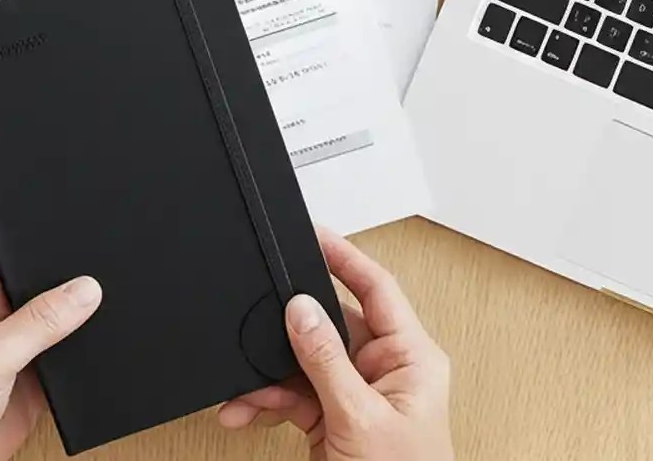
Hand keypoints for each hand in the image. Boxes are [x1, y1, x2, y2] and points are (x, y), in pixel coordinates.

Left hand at [0, 260, 101, 460]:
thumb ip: (39, 321)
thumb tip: (85, 289)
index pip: (27, 260)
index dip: (58, 266)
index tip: (86, 277)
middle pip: (50, 290)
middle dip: (71, 302)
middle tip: (81, 316)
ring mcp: (15, 342)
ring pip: (63, 323)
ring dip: (74, 333)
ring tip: (71, 346)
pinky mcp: (32, 370)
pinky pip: (67, 354)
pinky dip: (76, 359)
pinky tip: (74, 366)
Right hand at [217, 230, 452, 460]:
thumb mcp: (361, 417)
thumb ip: (327, 361)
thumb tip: (302, 310)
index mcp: (412, 357)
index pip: (377, 289)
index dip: (346, 257)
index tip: (315, 234)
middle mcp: (388, 370)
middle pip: (333, 325)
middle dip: (290, 329)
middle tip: (257, 318)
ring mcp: (360, 395)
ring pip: (306, 363)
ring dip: (269, 375)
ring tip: (240, 387)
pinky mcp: (336, 419)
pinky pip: (296, 395)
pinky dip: (268, 402)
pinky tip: (244, 410)